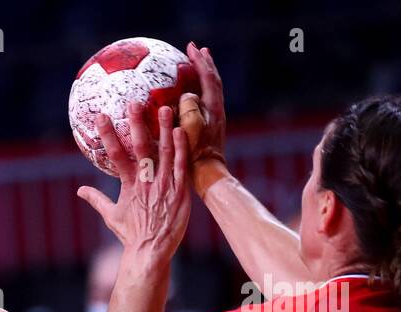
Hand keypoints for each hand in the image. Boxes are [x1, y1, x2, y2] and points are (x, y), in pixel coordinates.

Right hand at [76, 101, 189, 263]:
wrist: (151, 251)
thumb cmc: (131, 234)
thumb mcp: (112, 216)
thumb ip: (97, 199)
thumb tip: (80, 190)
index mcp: (128, 185)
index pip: (115, 155)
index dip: (108, 135)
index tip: (101, 116)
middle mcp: (145, 182)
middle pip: (140, 148)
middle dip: (137, 124)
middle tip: (134, 102)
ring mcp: (164, 185)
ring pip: (165, 151)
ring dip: (164, 129)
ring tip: (164, 108)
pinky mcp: (180, 192)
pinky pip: (182, 165)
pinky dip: (181, 148)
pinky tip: (181, 130)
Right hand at [180, 42, 228, 195]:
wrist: (206, 174)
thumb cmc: (195, 153)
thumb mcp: (189, 126)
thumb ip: (189, 105)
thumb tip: (186, 95)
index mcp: (213, 107)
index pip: (208, 77)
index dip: (200, 61)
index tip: (191, 47)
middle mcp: (216, 111)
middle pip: (212, 81)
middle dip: (205, 64)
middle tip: (196, 50)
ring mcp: (213, 120)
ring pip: (208, 92)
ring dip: (201, 77)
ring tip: (193, 67)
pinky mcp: (206, 130)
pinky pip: (200, 104)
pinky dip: (194, 93)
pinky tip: (184, 96)